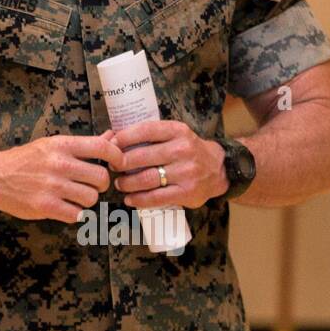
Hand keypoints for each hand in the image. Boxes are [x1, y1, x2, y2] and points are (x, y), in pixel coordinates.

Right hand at [0, 132, 124, 221]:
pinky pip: (77, 215)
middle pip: (101, 177)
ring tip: (74, 196)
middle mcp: (59, 164)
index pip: (102, 147)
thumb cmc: (26, 160)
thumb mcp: (52, 145)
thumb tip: (112, 136)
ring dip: (87, 200)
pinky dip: (75, 214)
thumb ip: (84, 144)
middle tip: (90, 184)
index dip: (117, 157)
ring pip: (91, 198)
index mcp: (61, 145)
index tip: (118, 164)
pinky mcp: (46, 206)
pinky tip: (65, 207)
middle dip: (100, 184)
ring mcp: (52, 186)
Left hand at [111, 120, 227, 208]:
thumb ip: (151, 135)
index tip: (111, 146)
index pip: (145, 130)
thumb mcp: (175, 134)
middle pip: (142, 156)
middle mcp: (183, 150)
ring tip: (120, 184)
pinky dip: (139, 199)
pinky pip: (157, 197)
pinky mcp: (187, 192)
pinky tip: (130, 199)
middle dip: (121, 163)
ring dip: (127, 183)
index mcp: (178, 131)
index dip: (124, 138)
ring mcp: (186, 172)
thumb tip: (113, 137)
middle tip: (113, 167)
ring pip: (147, 178)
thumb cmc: (187, 150)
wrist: (219, 169)